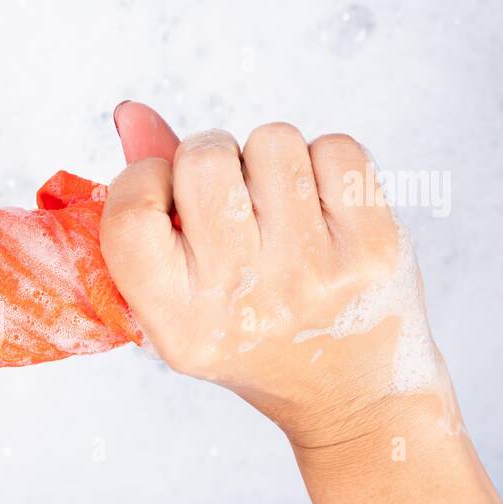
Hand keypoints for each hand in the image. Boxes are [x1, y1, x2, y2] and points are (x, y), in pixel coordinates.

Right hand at [101, 102, 454, 451]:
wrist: (353, 392)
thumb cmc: (249, 330)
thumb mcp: (180, 296)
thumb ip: (146, 206)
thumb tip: (131, 111)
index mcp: (178, 323)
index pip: (129, 217)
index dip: (142, 179)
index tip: (163, 192)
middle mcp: (241, 303)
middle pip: (203, 161)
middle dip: (209, 157)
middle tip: (228, 198)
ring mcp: (312, 275)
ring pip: (270, 140)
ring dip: (268, 159)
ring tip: (277, 208)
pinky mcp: (373, 248)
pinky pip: (335, 148)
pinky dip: (324, 164)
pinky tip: (322, 210)